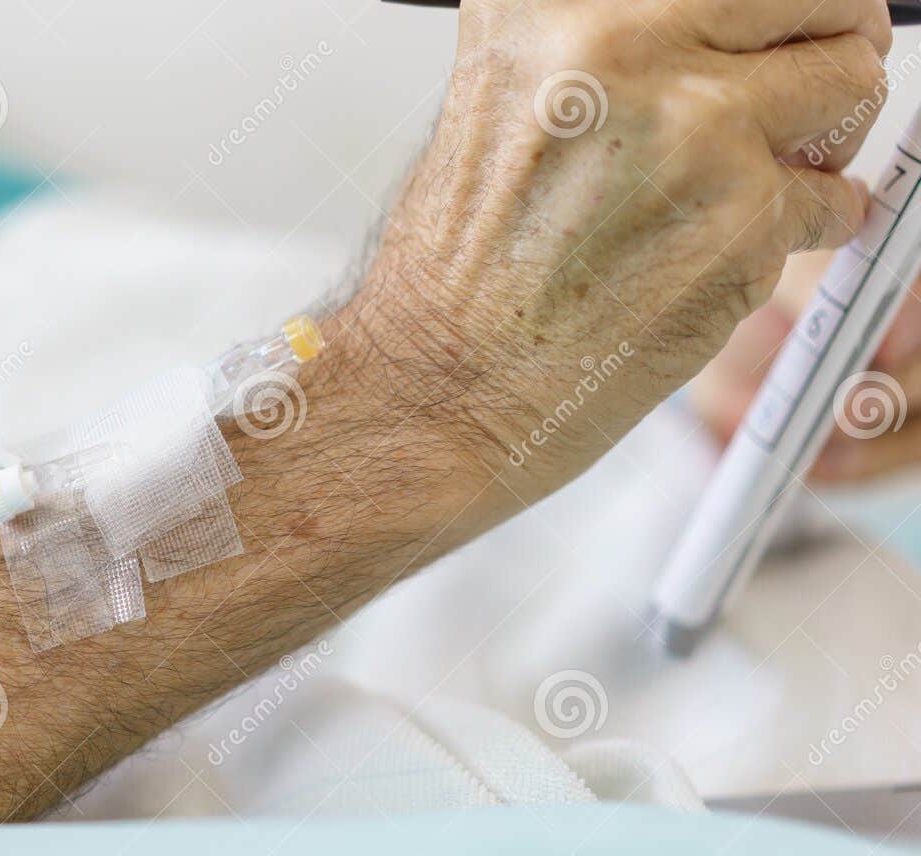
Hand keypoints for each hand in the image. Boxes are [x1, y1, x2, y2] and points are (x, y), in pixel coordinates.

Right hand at [345, 0, 890, 502]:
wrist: (438, 385)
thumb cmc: (457, 269)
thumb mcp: (504, 96)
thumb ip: (609, 42)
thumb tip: (712, 27)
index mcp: (556, 2)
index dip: (752, 12)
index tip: (749, 36)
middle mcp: (625, 46)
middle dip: (817, 43)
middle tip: (797, 83)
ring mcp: (698, 131)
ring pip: (849, 84)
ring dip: (821, 132)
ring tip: (752, 175)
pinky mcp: (746, 220)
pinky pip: (836, 197)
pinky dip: (802, 225)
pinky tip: (727, 246)